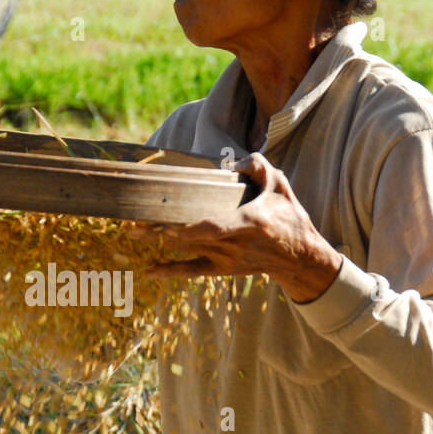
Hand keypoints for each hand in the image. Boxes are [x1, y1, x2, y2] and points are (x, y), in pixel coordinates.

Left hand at [132, 153, 342, 304]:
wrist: (299, 258)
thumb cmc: (289, 217)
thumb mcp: (281, 186)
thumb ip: (259, 168)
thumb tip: (234, 162)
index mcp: (250, 223)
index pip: (215, 226)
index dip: (189, 226)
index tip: (166, 217)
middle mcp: (234, 244)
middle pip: (191, 236)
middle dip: (162, 227)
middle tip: (133, 218)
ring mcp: (226, 259)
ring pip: (187, 250)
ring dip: (159, 241)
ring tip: (132, 230)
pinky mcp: (221, 269)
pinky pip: (192, 271)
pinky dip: (170, 271)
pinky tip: (148, 270)